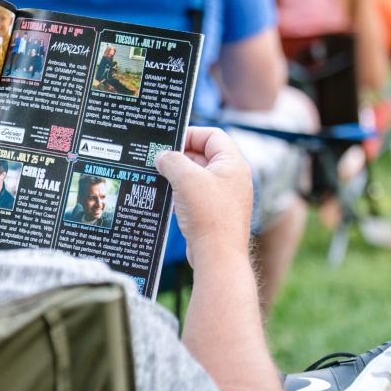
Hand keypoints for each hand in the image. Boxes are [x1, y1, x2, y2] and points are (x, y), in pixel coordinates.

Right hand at [154, 126, 252, 268]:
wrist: (218, 256)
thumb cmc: (208, 215)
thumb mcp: (185, 178)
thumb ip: (172, 160)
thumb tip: (161, 157)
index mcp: (232, 163)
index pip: (212, 136)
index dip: (189, 134)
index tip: (168, 142)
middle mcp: (232, 177)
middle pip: (204, 155)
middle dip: (179, 157)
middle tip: (158, 161)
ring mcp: (225, 196)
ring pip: (198, 176)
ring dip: (178, 176)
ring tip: (160, 179)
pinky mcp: (216, 212)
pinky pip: (197, 195)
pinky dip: (182, 193)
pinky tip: (168, 199)